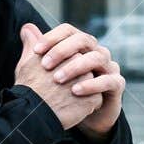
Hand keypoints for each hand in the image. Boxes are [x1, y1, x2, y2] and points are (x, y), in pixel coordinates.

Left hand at [25, 21, 125, 140]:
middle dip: (63, 50)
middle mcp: (96, 51)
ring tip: (57, 79)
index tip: (35, 50)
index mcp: (80, 44)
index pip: (68, 30)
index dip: (52, 37)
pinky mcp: (117, 84)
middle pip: (83, 39)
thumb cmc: (61, 90)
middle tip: (45, 65)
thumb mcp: (44, 71)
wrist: (81, 115)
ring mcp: (109, 66)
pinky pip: (108, 81)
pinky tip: (75, 91)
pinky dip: (92, 85)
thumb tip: (25, 28)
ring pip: (97, 57)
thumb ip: (35, 51)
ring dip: (76, 67)